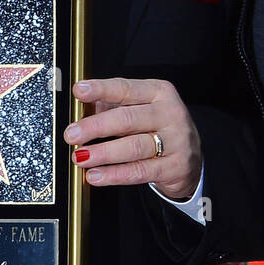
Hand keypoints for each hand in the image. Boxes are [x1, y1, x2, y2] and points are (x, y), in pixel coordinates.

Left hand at [65, 77, 201, 199]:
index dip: (101, 89)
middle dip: (95, 127)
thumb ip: (113, 107)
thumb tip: (82, 108)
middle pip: (128, 119)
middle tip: (71, 135)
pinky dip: (115, 175)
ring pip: (133, 146)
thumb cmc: (159, 129)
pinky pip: (140, 171)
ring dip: (103, 153)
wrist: (191, 158)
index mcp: (160, 93)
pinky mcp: (175, 167)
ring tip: (80, 157)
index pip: (126, 89)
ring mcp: (176, 141)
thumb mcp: (142, 110)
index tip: (78, 91)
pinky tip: (95, 175)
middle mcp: (170, 114)